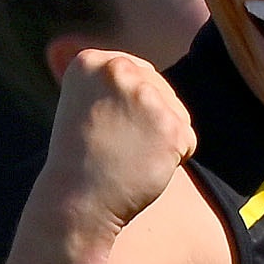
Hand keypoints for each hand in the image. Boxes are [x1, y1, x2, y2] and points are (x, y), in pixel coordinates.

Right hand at [46, 50, 196, 232]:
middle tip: (117, 145)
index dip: (129, 108)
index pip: (138, 73)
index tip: (105, 128)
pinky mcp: (170, 124)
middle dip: (148, 121)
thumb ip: (115, 84)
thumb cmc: (80, 160)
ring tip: (129, 156)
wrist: (76, 202)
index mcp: (92, 61)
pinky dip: (173, 159)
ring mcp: (147, 96)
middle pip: (161, 90)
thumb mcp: (86, 105)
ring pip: (177, 113)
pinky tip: (143, 166)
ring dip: (163, 139)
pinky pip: (187, 140)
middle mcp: (119, 70)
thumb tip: (150, 75)